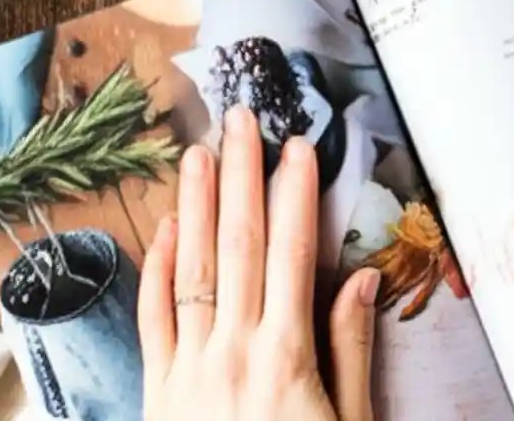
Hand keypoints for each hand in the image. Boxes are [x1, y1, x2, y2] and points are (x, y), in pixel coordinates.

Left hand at [138, 107, 380, 420]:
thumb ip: (352, 352)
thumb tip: (360, 281)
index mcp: (287, 358)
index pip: (290, 255)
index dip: (295, 196)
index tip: (299, 148)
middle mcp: (233, 352)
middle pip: (237, 246)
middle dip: (243, 178)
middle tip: (243, 122)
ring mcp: (189, 369)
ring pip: (190, 270)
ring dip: (196, 207)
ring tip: (199, 154)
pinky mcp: (159, 390)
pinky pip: (154, 320)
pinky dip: (156, 271)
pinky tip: (164, 230)